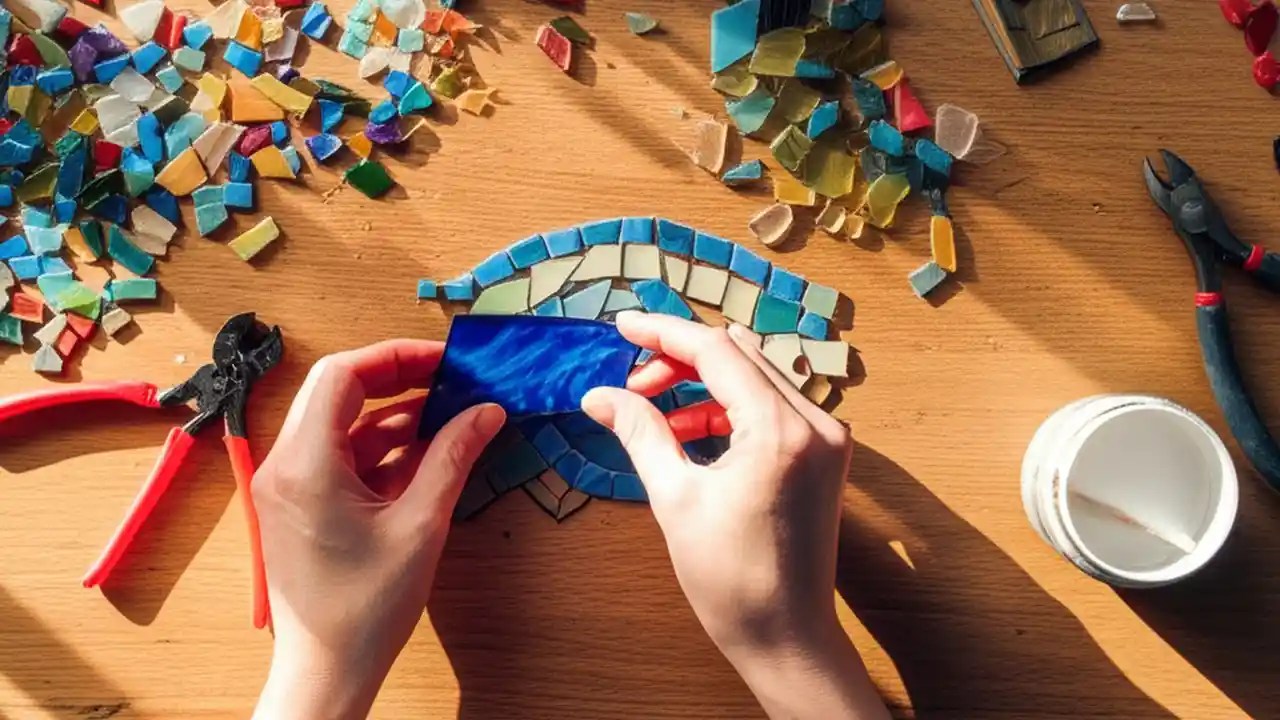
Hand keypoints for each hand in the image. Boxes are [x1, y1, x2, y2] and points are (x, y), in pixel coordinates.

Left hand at [251, 340, 504, 719]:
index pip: (342, 376)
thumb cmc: (365, 611)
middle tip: (451, 379)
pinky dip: (383, 449)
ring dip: (395, 415)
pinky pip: (342, 457)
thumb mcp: (421, 526)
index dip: (396, 357)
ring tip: (451, 415)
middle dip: (398, 380)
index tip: (444, 361)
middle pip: (339, 393)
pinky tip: (428, 453)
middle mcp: (285, 467)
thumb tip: (486, 412)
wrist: (326, 673)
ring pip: (343, 425)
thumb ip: (453, 458)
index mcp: (304, 466)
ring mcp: (289, 486)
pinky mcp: (301, 505)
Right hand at [582, 313, 887, 719]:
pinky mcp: (824, 454)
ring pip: (757, 377)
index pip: (717, 351)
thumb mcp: (675, 500)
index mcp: (780, 432)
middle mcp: (815, 424)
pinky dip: (729, 408)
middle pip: (740, 357)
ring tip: (654, 411)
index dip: (664, 333)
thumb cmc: (733, 582)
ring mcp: (827, 438)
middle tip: (633, 381)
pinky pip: (772, 406)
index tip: (623, 326)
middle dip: (681, 360)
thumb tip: (599, 396)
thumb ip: (640, 434)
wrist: (787, 637)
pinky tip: (690, 431)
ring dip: (703, 383)